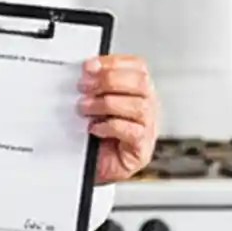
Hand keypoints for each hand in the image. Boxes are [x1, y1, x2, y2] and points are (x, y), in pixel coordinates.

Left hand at [78, 54, 158, 183]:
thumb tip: (85, 71)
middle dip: (108, 81)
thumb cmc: (94, 135)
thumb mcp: (91, 104)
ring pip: (138, 107)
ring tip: (85, 109)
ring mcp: (148, 128)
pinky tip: (95, 127)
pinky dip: (110, 126)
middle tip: (83, 87)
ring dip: (106, 104)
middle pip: (140, 83)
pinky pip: (133, 132)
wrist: (92, 167)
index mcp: (137, 91)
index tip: (89, 66)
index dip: (113, 63)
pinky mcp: (141, 149)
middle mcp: (147, 106)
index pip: (137, 67)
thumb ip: (91, 86)